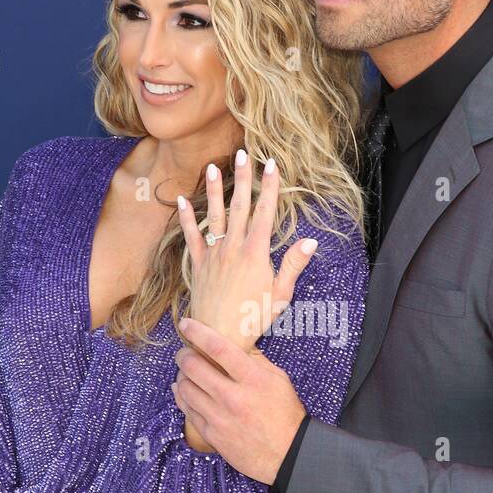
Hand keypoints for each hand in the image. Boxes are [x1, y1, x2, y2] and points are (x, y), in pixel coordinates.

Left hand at [173, 318, 306, 483]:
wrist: (287, 454)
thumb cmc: (285, 414)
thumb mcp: (279, 380)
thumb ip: (255, 360)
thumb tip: (236, 342)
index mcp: (252, 379)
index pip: (218, 348)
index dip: (197, 332)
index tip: (185, 323)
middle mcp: (233, 397)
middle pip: (193, 367)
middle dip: (183, 354)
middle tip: (184, 352)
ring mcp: (219, 417)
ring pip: (184, 388)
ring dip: (181, 375)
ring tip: (185, 372)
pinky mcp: (211, 434)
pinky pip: (186, 410)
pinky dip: (181, 396)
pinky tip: (182, 390)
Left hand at [175, 147, 318, 352]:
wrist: (219, 338)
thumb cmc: (254, 320)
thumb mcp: (280, 295)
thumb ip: (293, 265)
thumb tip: (311, 241)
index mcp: (256, 254)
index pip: (265, 212)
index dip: (270, 187)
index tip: (272, 164)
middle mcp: (233, 248)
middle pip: (240, 206)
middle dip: (243, 178)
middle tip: (244, 153)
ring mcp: (214, 255)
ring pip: (215, 216)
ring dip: (215, 190)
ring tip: (214, 167)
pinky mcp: (199, 265)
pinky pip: (192, 237)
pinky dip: (186, 218)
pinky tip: (181, 200)